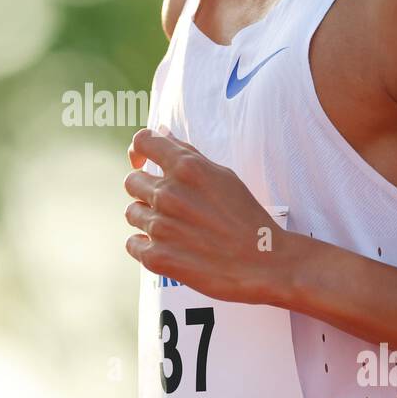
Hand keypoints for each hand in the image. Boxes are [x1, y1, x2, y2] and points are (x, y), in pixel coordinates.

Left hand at [124, 127, 298, 303]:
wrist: (265, 264)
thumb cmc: (247, 218)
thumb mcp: (224, 176)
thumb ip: (189, 154)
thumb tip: (162, 133)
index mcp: (187, 168)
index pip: (142, 141)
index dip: (139, 150)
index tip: (142, 161)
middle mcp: (169, 194)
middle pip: (132, 181)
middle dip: (146, 189)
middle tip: (170, 204)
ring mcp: (160, 227)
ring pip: (132, 212)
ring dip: (147, 218)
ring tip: (175, 229)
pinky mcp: (156, 257)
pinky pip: (132, 242)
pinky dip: (145, 245)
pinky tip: (168, 247)